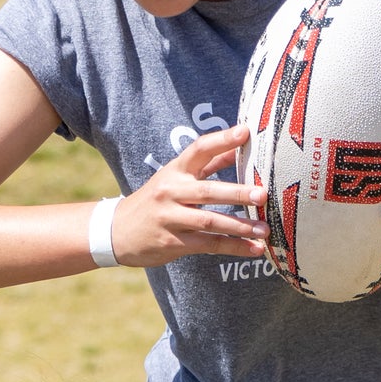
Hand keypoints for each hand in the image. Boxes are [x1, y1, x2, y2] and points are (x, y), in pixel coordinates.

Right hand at [107, 126, 267, 267]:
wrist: (115, 231)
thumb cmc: (153, 201)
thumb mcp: (174, 177)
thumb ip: (206, 164)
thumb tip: (238, 146)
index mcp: (175, 171)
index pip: (199, 149)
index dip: (222, 140)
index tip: (245, 132)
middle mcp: (171, 191)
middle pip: (208, 191)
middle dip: (237, 193)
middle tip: (262, 194)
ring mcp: (170, 218)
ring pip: (210, 222)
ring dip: (239, 227)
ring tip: (265, 230)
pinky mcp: (172, 242)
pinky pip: (207, 245)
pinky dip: (232, 247)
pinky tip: (253, 249)